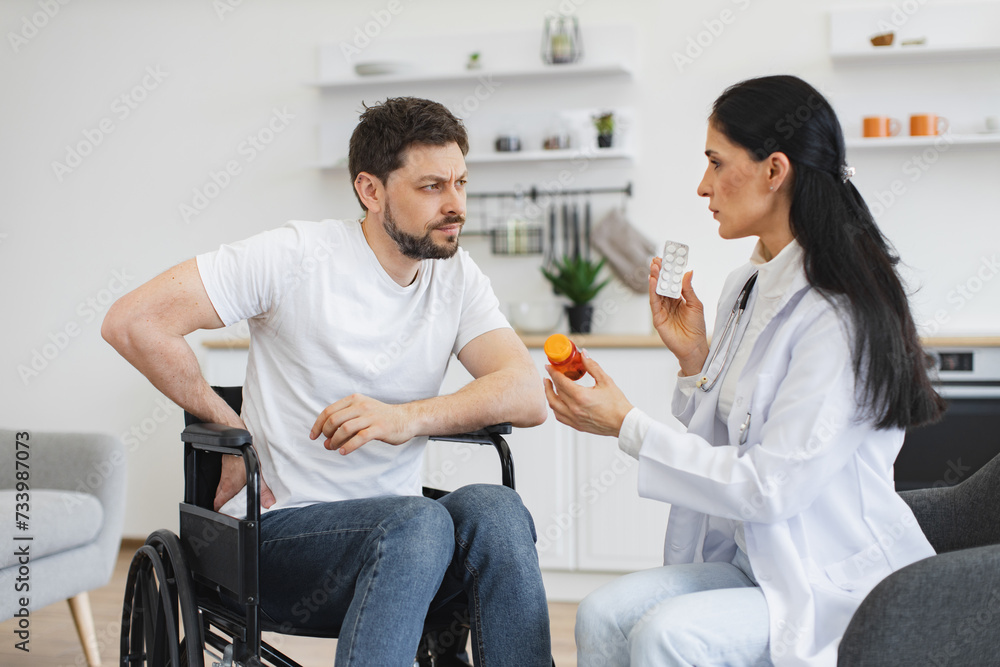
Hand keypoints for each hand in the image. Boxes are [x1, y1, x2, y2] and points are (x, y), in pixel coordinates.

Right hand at [214, 453, 275, 511]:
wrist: (237, 442)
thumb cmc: (244, 457)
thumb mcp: (257, 476)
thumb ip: (263, 491)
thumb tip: (268, 503)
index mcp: (230, 487)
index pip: (218, 503)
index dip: (219, 511)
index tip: (222, 516)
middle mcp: (224, 481)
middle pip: (217, 497)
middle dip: (220, 504)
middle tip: (226, 510)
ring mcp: (224, 473)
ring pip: (219, 487)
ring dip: (223, 494)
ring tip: (230, 499)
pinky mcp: (226, 465)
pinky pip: (223, 478)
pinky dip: (226, 483)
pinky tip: (234, 481)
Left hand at [309, 393, 415, 454]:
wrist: (407, 418)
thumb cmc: (381, 417)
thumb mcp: (362, 412)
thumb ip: (345, 422)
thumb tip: (326, 439)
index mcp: (354, 400)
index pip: (328, 411)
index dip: (318, 425)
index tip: (313, 436)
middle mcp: (361, 406)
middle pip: (334, 420)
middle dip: (326, 434)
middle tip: (327, 444)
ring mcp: (371, 416)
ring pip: (344, 429)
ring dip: (335, 442)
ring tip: (334, 449)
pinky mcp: (380, 428)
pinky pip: (359, 438)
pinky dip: (348, 446)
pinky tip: (344, 452)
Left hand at [543, 353, 633, 436]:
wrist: (623, 423)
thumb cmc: (617, 404)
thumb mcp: (606, 381)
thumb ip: (592, 366)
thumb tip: (584, 355)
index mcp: (581, 396)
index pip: (560, 381)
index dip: (553, 372)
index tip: (549, 367)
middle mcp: (575, 408)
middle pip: (555, 392)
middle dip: (550, 382)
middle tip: (549, 375)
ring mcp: (574, 418)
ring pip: (554, 406)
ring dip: (549, 395)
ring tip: (549, 387)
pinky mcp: (576, 425)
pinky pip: (559, 416)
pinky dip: (555, 408)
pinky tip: (557, 402)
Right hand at [648, 258, 708, 374]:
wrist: (694, 346)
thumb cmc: (697, 327)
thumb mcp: (696, 304)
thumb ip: (689, 289)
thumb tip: (688, 272)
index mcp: (678, 298)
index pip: (672, 282)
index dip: (669, 271)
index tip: (667, 258)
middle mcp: (669, 303)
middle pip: (662, 284)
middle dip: (659, 272)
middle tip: (657, 259)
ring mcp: (662, 310)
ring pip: (656, 291)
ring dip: (654, 278)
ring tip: (654, 266)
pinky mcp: (657, 317)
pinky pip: (654, 302)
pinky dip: (652, 291)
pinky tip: (652, 281)